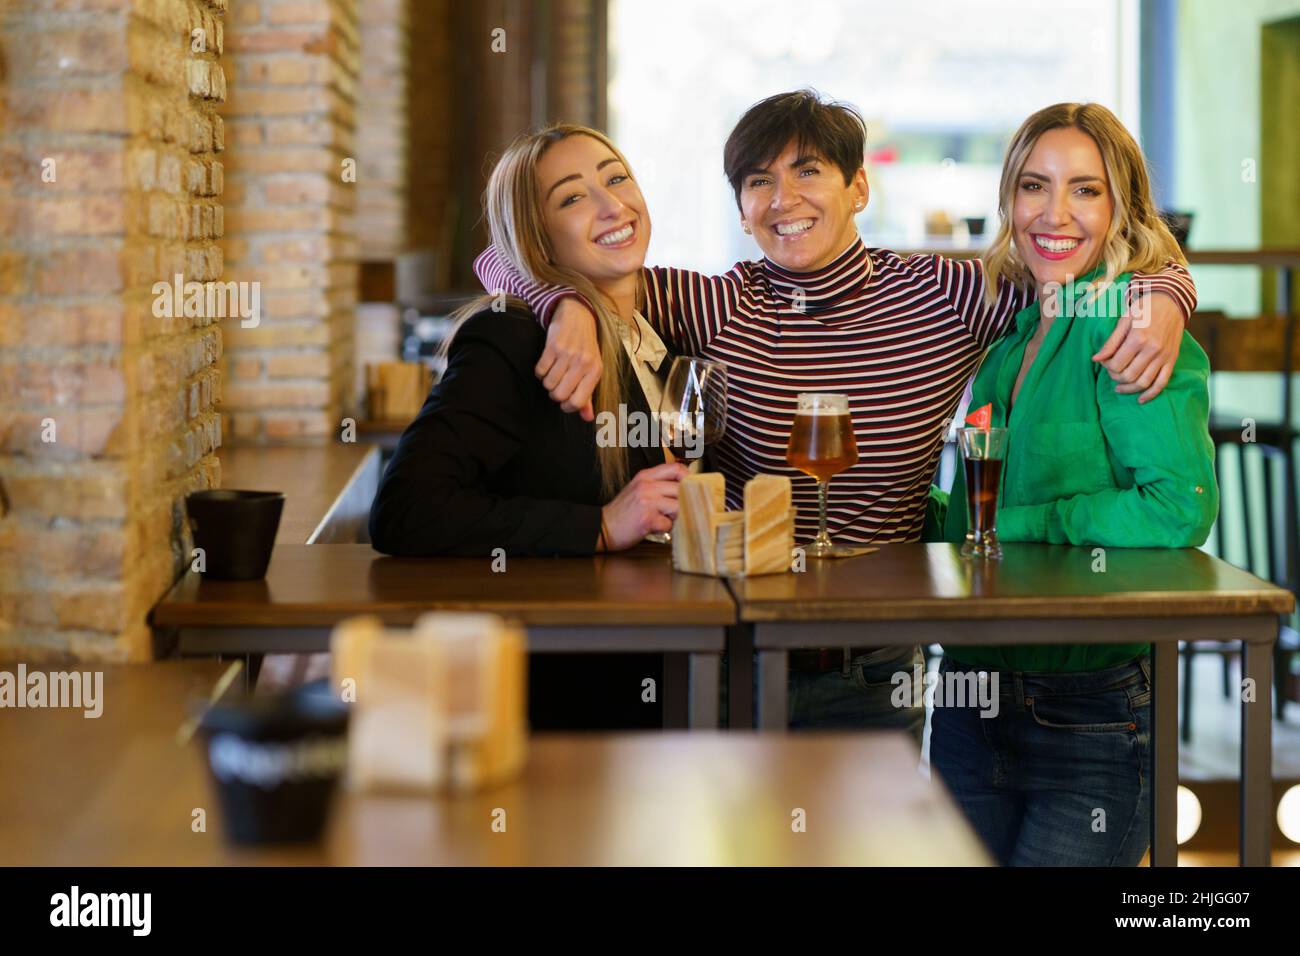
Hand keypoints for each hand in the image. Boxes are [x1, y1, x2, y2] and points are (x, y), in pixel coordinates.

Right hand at [535, 298, 601, 420]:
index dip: (567, 406)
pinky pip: (539, 371)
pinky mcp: (552, 346)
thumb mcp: (592, 369)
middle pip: (559, 395)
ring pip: (548, 384)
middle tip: (558, 385)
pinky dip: (540, 371)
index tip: (566, 402)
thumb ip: (589, 395)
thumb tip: (587, 417)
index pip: (577, 402)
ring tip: (554, 373)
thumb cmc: (586, 347)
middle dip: (555, 394)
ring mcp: (567, 354)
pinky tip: (548, 363)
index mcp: (595, 371)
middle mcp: (582, 363)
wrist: (578, 316)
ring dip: (548, 382)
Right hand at [599, 463, 687, 550]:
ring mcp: (646, 501)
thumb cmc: (622, 512)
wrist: (602, 527)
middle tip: (678, 510)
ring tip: (664, 519)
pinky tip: (655, 527)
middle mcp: (646, 486)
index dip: (689, 478)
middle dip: (684, 502)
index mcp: (645, 476)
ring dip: (675, 516)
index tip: (691, 488)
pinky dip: (665, 529)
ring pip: (678, 506)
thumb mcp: (638, 489)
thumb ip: (658, 485)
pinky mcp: (647, 518)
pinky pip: (669, 524)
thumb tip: (684, 488)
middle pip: (681, 488)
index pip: (676, 468)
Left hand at [1092, 292, 1182, 403]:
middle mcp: (1153, 349)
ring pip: (1143, 382)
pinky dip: (1151, 394)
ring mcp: (1164, 356)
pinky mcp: (1172, 360)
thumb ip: (1110, 342)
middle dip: (1116, 377)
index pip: (1117, 365)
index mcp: (1138, 338)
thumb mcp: (1124, 320)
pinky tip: (1140, 399)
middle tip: (1112, 372)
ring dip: (1128, 388)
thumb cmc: (1145, 307)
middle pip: (1128, 376)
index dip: (1107, 367)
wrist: (1172, 301)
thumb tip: (1096, 359)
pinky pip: (1162, 383)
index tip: (1105, 362)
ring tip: (1119, 386)